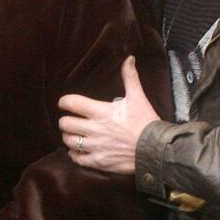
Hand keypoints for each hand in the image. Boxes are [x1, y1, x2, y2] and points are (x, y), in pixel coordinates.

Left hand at [58, 56, 159, 174]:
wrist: (155, 149)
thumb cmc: (145, 122)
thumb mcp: (138, 97)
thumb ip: (130, 77)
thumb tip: (129, 58)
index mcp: (101, 112)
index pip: (72, 103)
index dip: (64, 102)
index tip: (64, 103)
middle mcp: (94, 129)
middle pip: (65, 123)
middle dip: (65, 121)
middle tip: (70, 120)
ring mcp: (95, 146)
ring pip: (69, 141)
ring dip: (69, 137)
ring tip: (74, 135)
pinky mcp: (98, 161)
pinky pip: (76, 158)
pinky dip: (74, 154)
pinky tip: (79, 150)